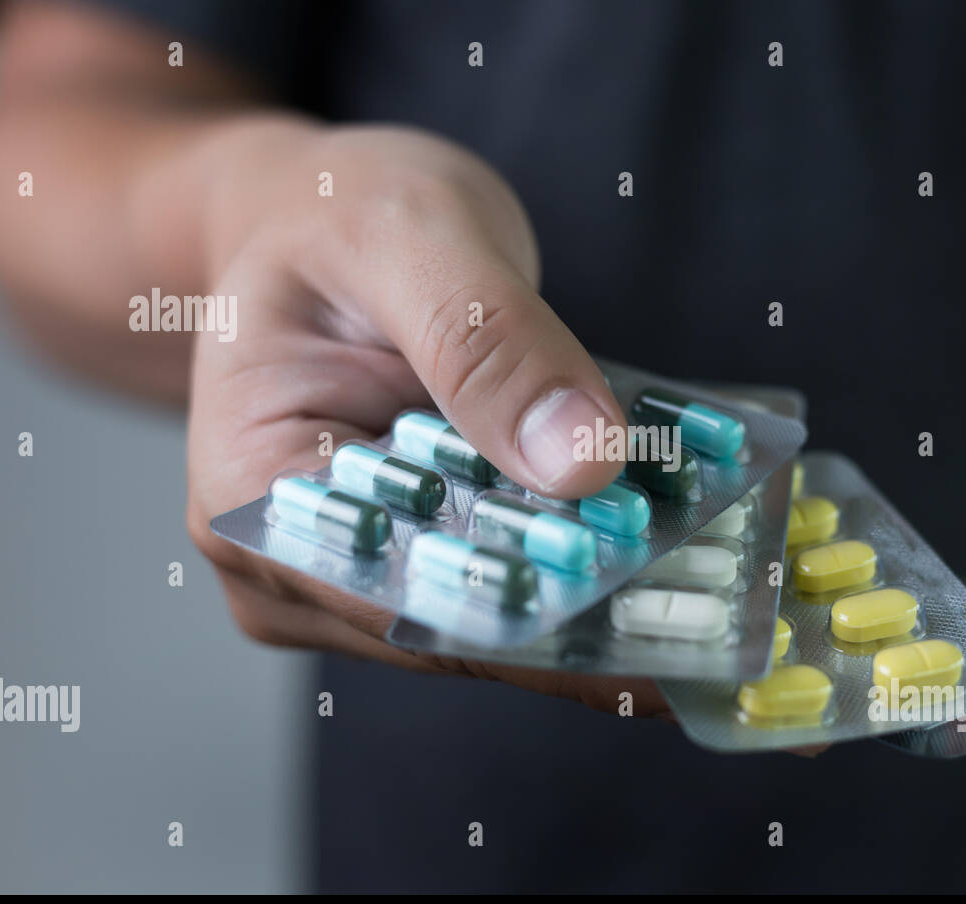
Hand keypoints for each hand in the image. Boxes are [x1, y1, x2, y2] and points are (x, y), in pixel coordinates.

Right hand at [186, 121, 667, 716]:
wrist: (323, 219)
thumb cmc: (337, 213)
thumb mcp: (411, 239)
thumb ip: (488, 343)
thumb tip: (583, 464)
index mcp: (247, 495)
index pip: (395, 593)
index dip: (526, 612)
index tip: (652, 614)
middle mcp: (286, 565)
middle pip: (453, 627)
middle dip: (584, 616)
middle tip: (718, 611)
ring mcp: (351, 575)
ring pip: (494, 621)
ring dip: (600, 601)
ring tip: (715, 584)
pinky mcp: (417, 557)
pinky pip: (510, 581)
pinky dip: (585, 568)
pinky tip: (672, 553)